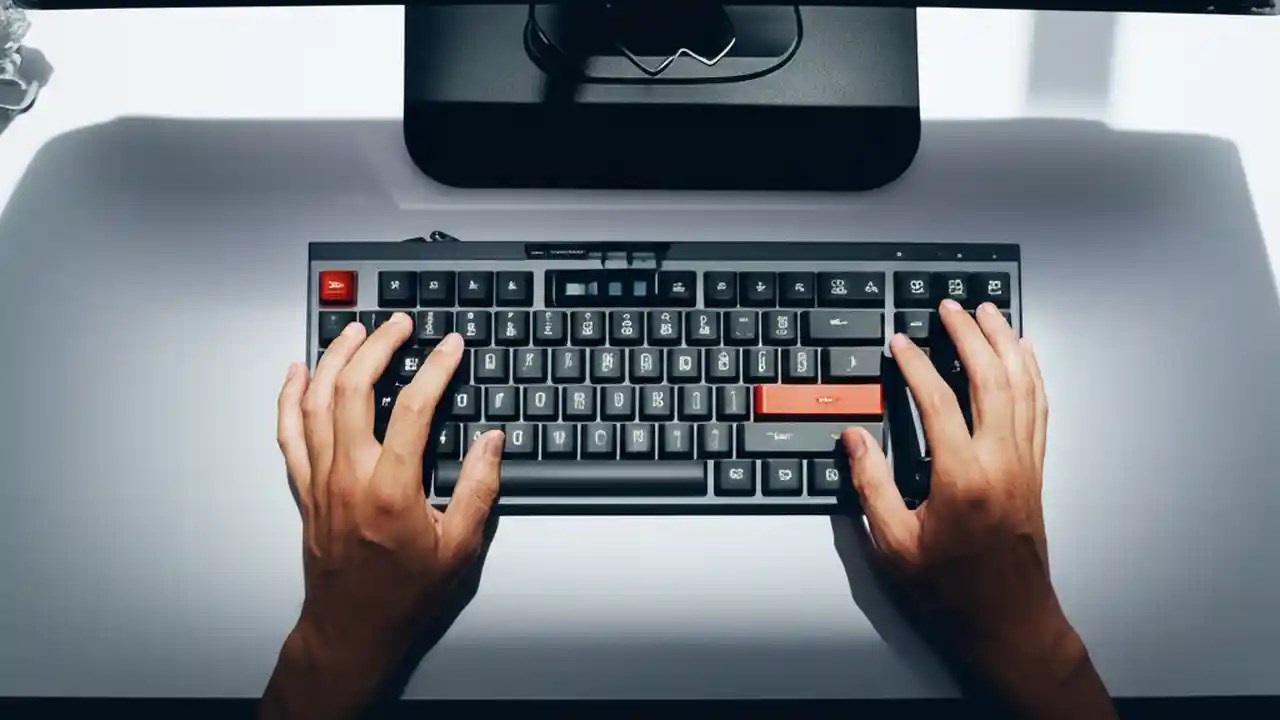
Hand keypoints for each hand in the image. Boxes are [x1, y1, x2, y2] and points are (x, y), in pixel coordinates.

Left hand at [261, 315, 502, 719]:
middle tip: (399, 324)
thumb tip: (491, 442)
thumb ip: (478, 490)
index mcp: (390, 491)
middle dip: (377, 346)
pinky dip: (289, 396)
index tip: (451, 346)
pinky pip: (288, 432)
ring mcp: (320, 480)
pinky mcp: (304, 488)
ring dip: (333, 359)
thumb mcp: (460, 548)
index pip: (411, 408)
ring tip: (354, 331)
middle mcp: (348, 478)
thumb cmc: (404, 596)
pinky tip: (297, 372)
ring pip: (315, 402)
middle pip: (353, 390)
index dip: (435, 368)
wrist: (352, 629)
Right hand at [843, 300, 1114, 718]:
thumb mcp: (894, 544)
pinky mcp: (1035, 471)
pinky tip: (1024, 357)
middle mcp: (1001, 462)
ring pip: (1023, 386)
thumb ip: (871, 485)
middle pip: (991, 378)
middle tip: (951, 307)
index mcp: (962, 478)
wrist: (1008, 622)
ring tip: (991, 314)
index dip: (916, 364)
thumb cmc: (950, 591)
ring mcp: (1024, 464)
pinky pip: (1039, 408)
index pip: (938, 400)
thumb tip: (854, 439)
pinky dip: (1032, 374)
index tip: (899, 342)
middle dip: (971, 334)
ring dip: (1007, 343)